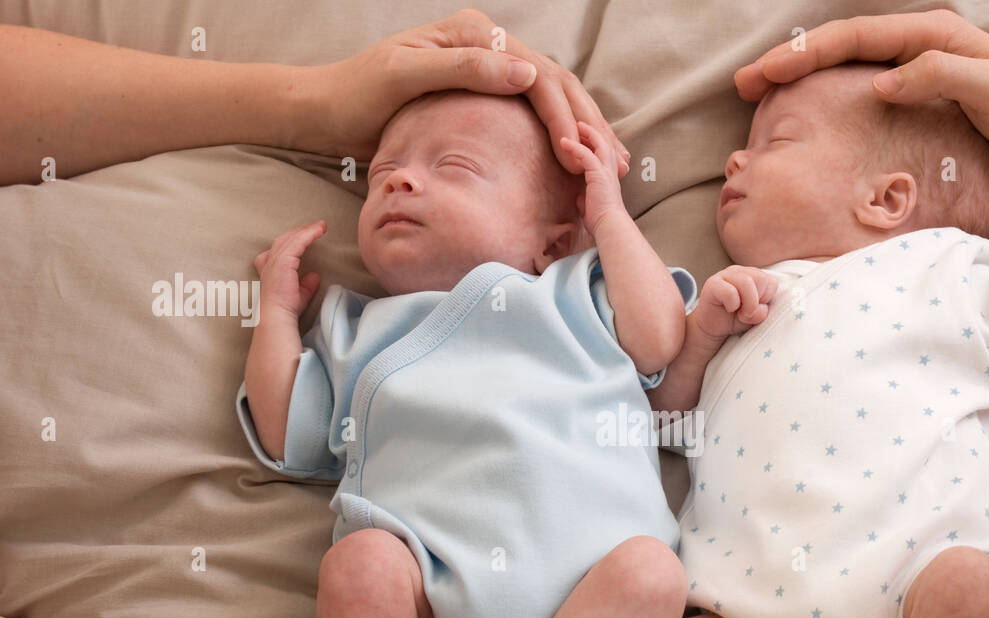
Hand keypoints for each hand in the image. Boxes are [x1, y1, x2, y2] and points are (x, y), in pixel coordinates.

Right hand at [253, 221, 325, 318]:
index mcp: (269, 267)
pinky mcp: (282, 260)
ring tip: (321, 226)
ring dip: (307, 230)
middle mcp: (269, 261)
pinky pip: (297, 242)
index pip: (281, 249)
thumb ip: (307, 284)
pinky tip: (318, 230)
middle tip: (316, 227)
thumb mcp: (300, 294)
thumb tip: (315, 276)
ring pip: (291, 239)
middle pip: (284, 239)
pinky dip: (308, 234)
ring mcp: (274, 259)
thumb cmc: (285, 307)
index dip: (294, 241)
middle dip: (300, 232)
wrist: (277, 314)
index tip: (307, 237)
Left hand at [306, 9, 628, 176]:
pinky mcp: (484, 99)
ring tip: (614, 168)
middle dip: (590, 126)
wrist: (327, 110)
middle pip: (555, 84)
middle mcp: (486, 46)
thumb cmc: (358, 95)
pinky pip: (535, 116)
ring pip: (553, 100)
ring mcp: (488, 72)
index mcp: (473, 34)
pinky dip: (563, 139)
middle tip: (617, 165)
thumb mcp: (406, 76)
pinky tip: (582, 164)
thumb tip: (527, 72)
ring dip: (586, 135)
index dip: (564, 114)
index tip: (580, 154)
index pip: (535, 73)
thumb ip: (465, 69)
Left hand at [560, 120, 626, 234]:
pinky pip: (586, 154)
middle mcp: (611, 171)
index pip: (606, 154)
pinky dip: (575, 146)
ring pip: (599, 143)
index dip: (596, 144)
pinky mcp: (599, 174)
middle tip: (580, 124)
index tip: (585, 138)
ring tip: (575, 124)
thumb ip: (585, 199)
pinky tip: (563, 142)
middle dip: (594, 132)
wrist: (609, 226)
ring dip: (587, 132)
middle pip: (605, 143)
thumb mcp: (591, 206)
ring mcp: (607, 171)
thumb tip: (579, 199)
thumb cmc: (601, 221)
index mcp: (610, 177)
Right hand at [692, 266, 779, 339]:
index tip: (755, 309)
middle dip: (756, 302)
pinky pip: (730, 292)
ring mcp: (725, 274)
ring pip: (746, 283)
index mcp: (753, 275)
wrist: (714, 329)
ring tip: (739, 313)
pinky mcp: (712, 283)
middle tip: (746, 313)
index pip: (771, 282)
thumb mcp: (755, 317)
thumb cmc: (736, 319)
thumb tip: (760, 309)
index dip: (766, 300)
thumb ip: (762, 311)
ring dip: (747, 305)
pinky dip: (732, 305)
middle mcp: (740, 271)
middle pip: (761, 279)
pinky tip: (728, 309)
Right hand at [732, 9, 988, 175]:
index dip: (805, 54)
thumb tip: (881, 82)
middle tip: (743, 85)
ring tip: (763, 101)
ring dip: (803, 83)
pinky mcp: (921, 103)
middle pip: (840, 48)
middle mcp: (920, 48)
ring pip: (846, 71)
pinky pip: (862, 96)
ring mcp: (919, 75)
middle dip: (789, 63)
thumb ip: (939, 75)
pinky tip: (811, 121)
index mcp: (931, 36)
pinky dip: (829, 102)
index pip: (854, 37)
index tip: (764, 74)